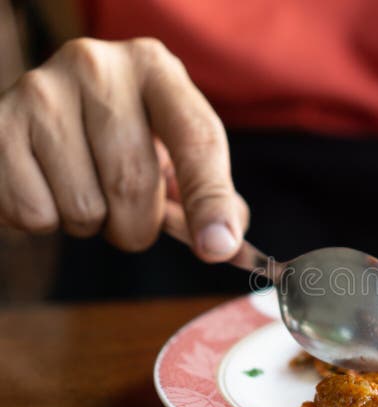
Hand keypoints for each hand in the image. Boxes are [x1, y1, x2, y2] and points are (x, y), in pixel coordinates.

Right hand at [0, 38, 248, 260]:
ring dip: (91, 224)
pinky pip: (34, 213)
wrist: (50, 110)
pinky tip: (47, 183)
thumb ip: (206, 193)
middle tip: (131, 214)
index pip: (196, 140)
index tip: (217, 247)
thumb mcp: (174, 147)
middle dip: (140, 226)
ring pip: (83, 208)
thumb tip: (221, 243)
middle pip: (134, 185)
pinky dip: (46, 220)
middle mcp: (98, 68)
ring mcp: (41, 92)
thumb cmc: (128, 135)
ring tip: (84, 185)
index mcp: (156, 69)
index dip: (209, 201)